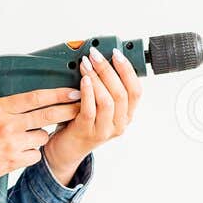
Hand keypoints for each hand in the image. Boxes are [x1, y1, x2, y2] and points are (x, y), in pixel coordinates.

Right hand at [0, 86, 82, 194]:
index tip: (72, 91)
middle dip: (67, 110)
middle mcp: (8, 125)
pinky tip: (21, 151)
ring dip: (40, 135)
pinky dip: (32, 153)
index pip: (34, 98)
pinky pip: (35, 155)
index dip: (57, 94)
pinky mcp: (13, 162)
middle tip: (80, 106)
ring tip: (28, 136)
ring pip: (42, 137)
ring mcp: (12, 145)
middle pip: (47, 116)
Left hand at [41, 45, 141, 184]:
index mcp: (126, 115)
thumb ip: (105, 88)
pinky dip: (88, 92)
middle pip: (121, 93)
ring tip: (85, 64)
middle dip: (108, 69)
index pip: (136, 91)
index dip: (128, 70)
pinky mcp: (88, 133)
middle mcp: (120, 124)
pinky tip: (83, 80)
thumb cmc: (81, 122)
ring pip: (108, 101)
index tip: (116, 54)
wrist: (66, 149)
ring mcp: (104, 130)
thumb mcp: (99, 105)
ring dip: (97, 78)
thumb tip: (102, 59)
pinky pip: (90, 110)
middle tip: (95, 55)